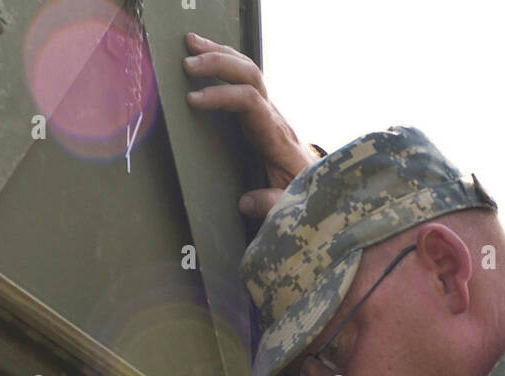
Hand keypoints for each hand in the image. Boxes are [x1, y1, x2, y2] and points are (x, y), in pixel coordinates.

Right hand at [183, 31, 318, 217]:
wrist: (316, 184)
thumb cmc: (302, 192)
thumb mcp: (289, 203)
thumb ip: (270, 203)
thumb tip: (245, 203)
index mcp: (276, 135)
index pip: (249, 102)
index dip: (221, 96)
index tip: (193, 100)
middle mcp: (272, 115)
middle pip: (249, 75)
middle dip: (218, 64)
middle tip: (187, 63)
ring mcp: (267, 110)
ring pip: (247, 69)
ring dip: (219, 53)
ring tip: (190, 42)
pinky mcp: (260, 111)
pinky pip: (243, 79)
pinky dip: (224, 62)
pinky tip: (206, 55)